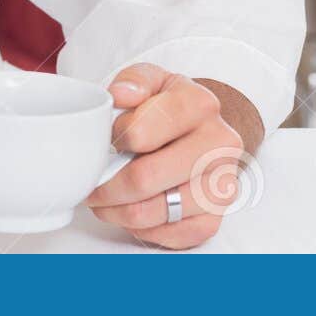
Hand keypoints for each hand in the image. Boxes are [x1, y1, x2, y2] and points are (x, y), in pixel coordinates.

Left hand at [84, 63, 250, 249]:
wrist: (202, 129)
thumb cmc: (170, 106)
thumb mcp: (151, 80)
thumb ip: (133, 81)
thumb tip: (120, 95)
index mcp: (200, 104)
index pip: (140, 133)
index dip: (113, 141)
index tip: (107, 141)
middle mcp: (219, 144)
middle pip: (145, 179)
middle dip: (107, 186)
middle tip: (93, 183)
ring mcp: (221, 183)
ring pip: (154, 212)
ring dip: (119, 212)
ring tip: (108, 199)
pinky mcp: (216, 216)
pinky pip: (171, 236)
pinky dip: (144, 229)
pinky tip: (136, 211)